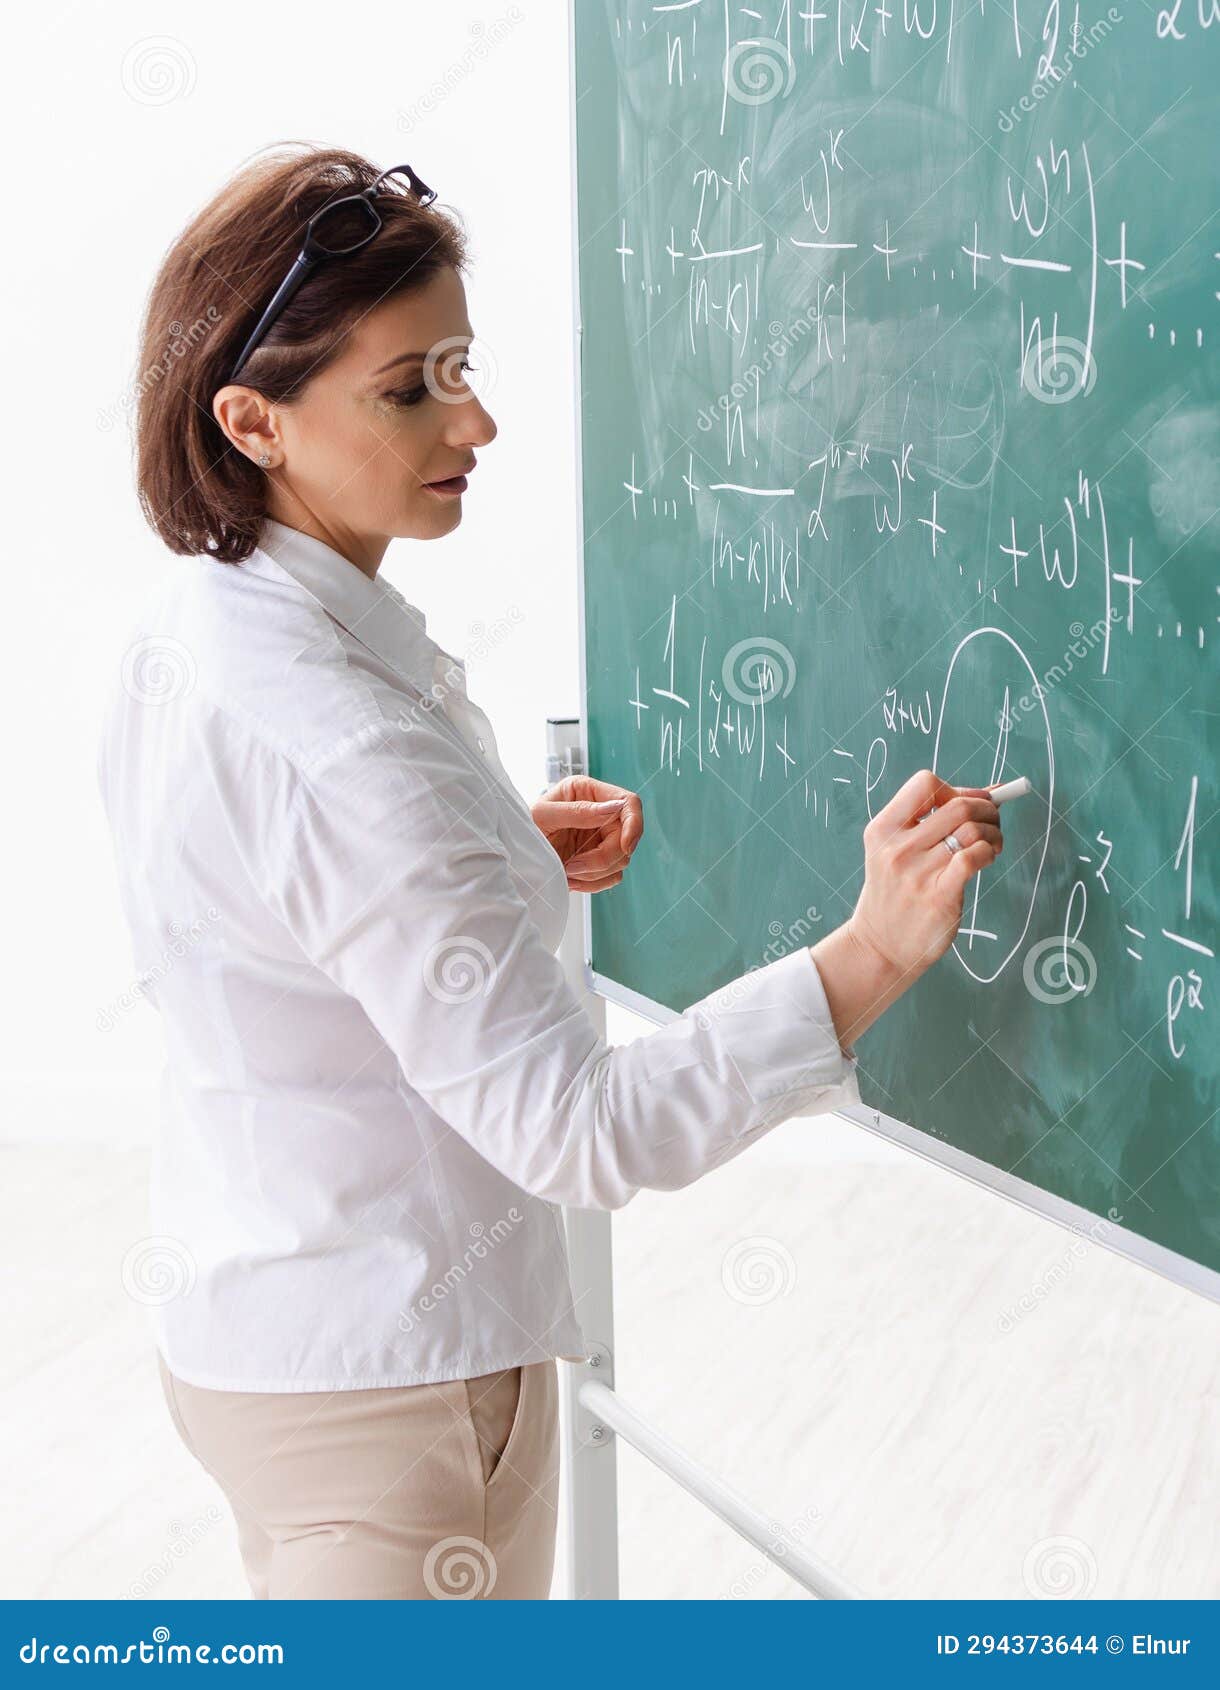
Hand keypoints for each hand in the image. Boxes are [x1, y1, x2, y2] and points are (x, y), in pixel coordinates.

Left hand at [531, 775, 644, 892]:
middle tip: (574, 866)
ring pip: (621, 860)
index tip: (624, 847)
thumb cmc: (521, 825)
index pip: (628, 803)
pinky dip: (593, 883)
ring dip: (595, 872)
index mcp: (589, 792)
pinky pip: (611, 876)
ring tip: (566, 872)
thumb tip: (614, 808)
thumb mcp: (543, 815)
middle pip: (627, 838)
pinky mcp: (598, 861)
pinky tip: (571, 880)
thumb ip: (579, 811)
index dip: (633, 825)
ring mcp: (601, 838)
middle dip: (603, 858)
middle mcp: (600, 814)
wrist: (512, 853)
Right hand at [811, 769, 1001, 1049]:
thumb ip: (931, 822)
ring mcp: (917, 873)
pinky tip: (986, 859)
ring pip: (971, 830)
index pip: (924, 784)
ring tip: (992, 844)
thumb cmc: (895, 894)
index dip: (955, 789)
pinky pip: (973, 857)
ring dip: (992, 833)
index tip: (966, 804)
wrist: (879, 947)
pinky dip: (988, 852)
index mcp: (882, 830)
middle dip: (987, 809)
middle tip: (992, 822)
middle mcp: (897, 848)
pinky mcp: (938, 896)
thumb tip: (990, 792)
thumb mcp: (894, 852)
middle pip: (957, 805)